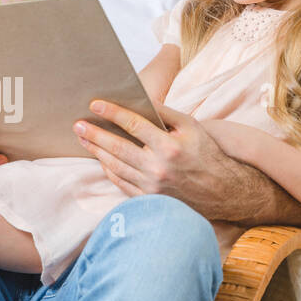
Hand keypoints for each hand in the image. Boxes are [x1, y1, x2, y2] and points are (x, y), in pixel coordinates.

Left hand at [72, 98, 258, 220]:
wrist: (222, 192)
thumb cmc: (207, 155)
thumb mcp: (192, 127)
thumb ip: (166, 113)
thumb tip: (142, 99)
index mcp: (170, 147)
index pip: (134, 125)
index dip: (112, 113)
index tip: (95, 105)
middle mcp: (158, 168)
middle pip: (118, 147)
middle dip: (95, 134)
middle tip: (78, 125)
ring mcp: (152, 187)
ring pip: (115, 166)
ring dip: (96, 152)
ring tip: (83, 139)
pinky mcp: (149, 200)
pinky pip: (121, 184)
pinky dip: (108, 170)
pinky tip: (100, 159)